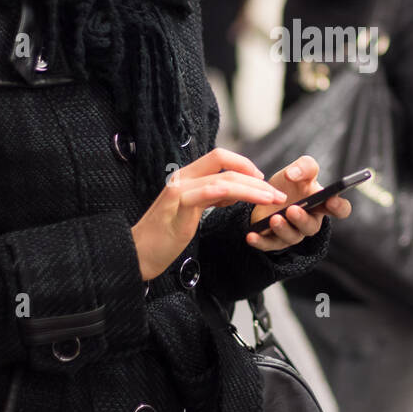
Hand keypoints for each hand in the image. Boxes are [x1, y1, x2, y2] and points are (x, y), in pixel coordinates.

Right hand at [132, 148, 286, 280]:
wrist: (136, 254)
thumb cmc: (162, 237)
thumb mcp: (190, 212)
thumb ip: (210, 198)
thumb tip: (234, 192)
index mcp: (185, 177)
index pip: (218, 157)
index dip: (243, 163)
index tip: (261, 178)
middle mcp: (181, 178)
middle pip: (224, 164)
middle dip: (255, 177)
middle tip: (276, 193)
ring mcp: (179, 191)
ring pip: (223, 179)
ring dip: (252, 188)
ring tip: (271, 199)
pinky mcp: (179, 207)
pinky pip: (211, 193)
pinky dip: (235, 195)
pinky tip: (250, 201)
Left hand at [246, 154, 351, 253]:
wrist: (264, 195)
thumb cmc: (289, 183)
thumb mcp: (298, 169)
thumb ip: (304, 166)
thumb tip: (293, 174)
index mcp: (321, 204)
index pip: (340, 209)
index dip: (339, 207)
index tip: (331, 200)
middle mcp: (309, 221)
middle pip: (312, 227)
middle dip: (302, 219)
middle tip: (292, 210)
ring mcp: (293, 233)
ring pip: (292, 237)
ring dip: (283, 229)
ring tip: (274, 219)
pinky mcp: (274, 241)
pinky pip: (269, 245)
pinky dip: (260, 241)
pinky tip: (251, 236)